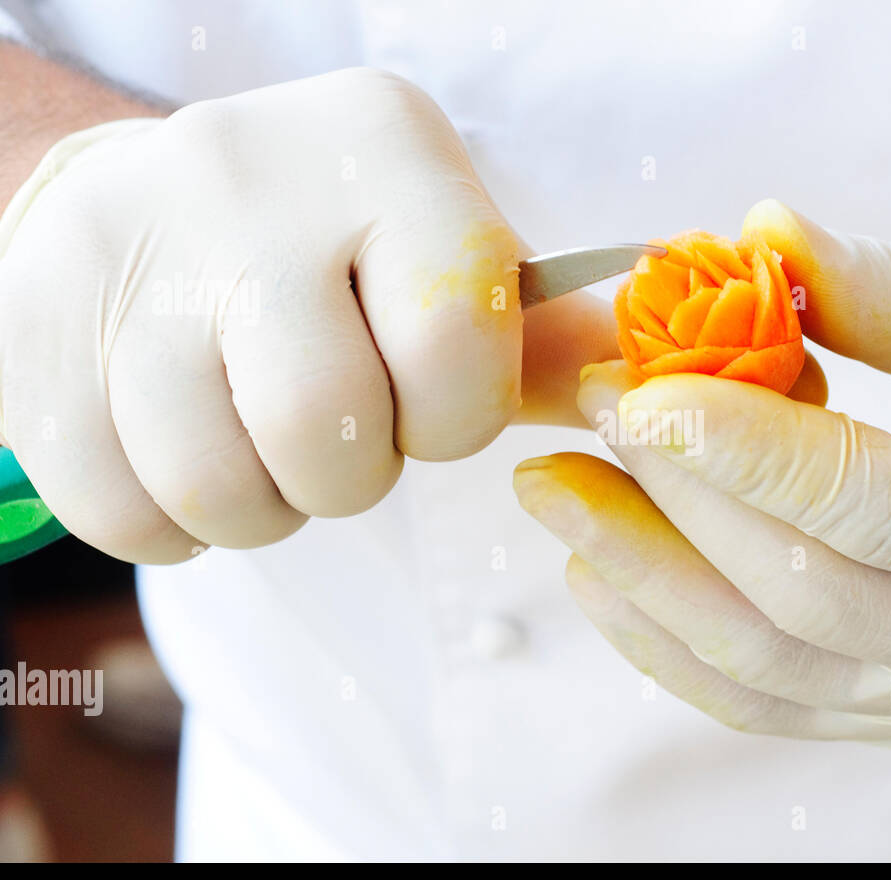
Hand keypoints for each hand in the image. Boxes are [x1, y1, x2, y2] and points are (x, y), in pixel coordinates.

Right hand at [0, 67, 608, 561]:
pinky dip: (171, 524)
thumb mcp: (443, 262)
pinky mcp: (31, 329)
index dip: (449, 419)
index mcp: (387, 150)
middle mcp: (247, 177)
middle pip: (326, 431)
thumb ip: (535, 341)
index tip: (423, 402)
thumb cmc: (335, 255)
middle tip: (336, 431)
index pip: (454, 345)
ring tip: (261, 444)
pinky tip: (184, 454)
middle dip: (350, 473)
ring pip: (217, 488)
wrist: (146, 204)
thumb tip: (637, 397)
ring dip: (262, 507)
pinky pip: (121, 511)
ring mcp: (124, 248)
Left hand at [515, 201, 890, 743]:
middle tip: (590, 411)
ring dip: (644, 582)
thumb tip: (756, 237)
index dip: (754, 455)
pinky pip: (765, 701)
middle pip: (804, 600)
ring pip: (767, 669)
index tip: (642, 392)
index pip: (886, 510)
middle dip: (676, 503)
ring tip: (557, 494)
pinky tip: (603, 573)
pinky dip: (671, 643)